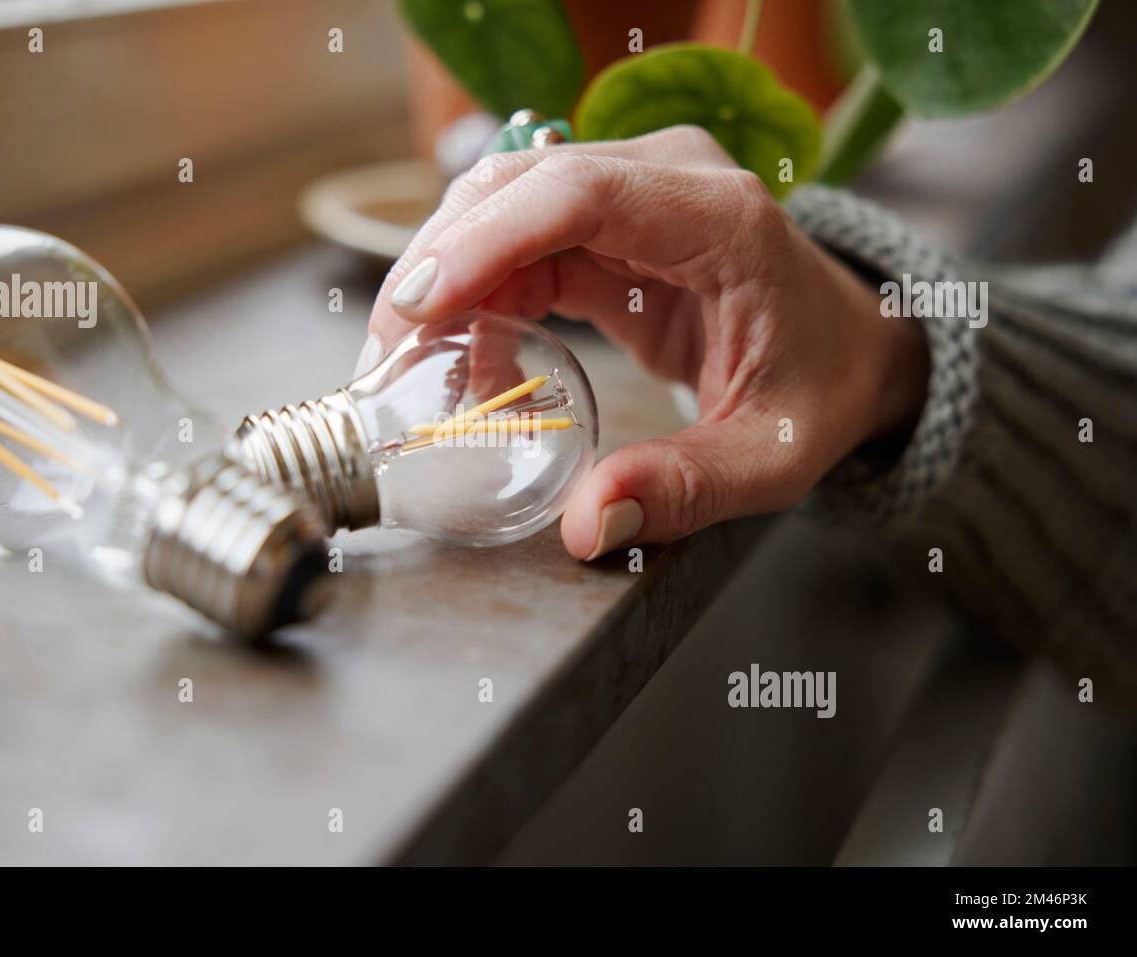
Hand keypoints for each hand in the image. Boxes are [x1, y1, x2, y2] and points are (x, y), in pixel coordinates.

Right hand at [362, 126, 928, 559]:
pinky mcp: (612, 220)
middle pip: (522, 185)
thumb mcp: (770, 456)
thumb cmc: (821, 388)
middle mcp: (671, 180)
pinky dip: (476, 291)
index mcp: (720, 220)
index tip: (421, 305)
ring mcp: (637, 191)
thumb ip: (684, 488)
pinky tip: (463, 354)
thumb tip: (585, 526)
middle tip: (388, 351)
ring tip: (406, 357)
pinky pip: (520, 239)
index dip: (487, 241)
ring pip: (505, 203)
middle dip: (440, 262)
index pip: (582, 193)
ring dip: (444, 273)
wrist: (851, 348)